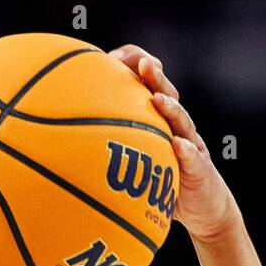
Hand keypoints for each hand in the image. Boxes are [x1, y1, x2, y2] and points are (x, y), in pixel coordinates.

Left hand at [108, 45, 239, 242]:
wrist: (203, 209)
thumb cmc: (163, 183)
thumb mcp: (134, 162)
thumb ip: (108, 147)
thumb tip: (62, 141)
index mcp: (158, 120)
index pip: (148, 85)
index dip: (135, 67)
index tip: (112, 56)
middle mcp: (176, 127)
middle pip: (167, 94)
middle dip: (154, 75)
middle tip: (141, 62)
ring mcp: (190, 145)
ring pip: (182, 121)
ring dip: (171, 108)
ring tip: (158, 98)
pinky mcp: (200, 169)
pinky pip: (193, 158)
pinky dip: (186, 151)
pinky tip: (178, 145)